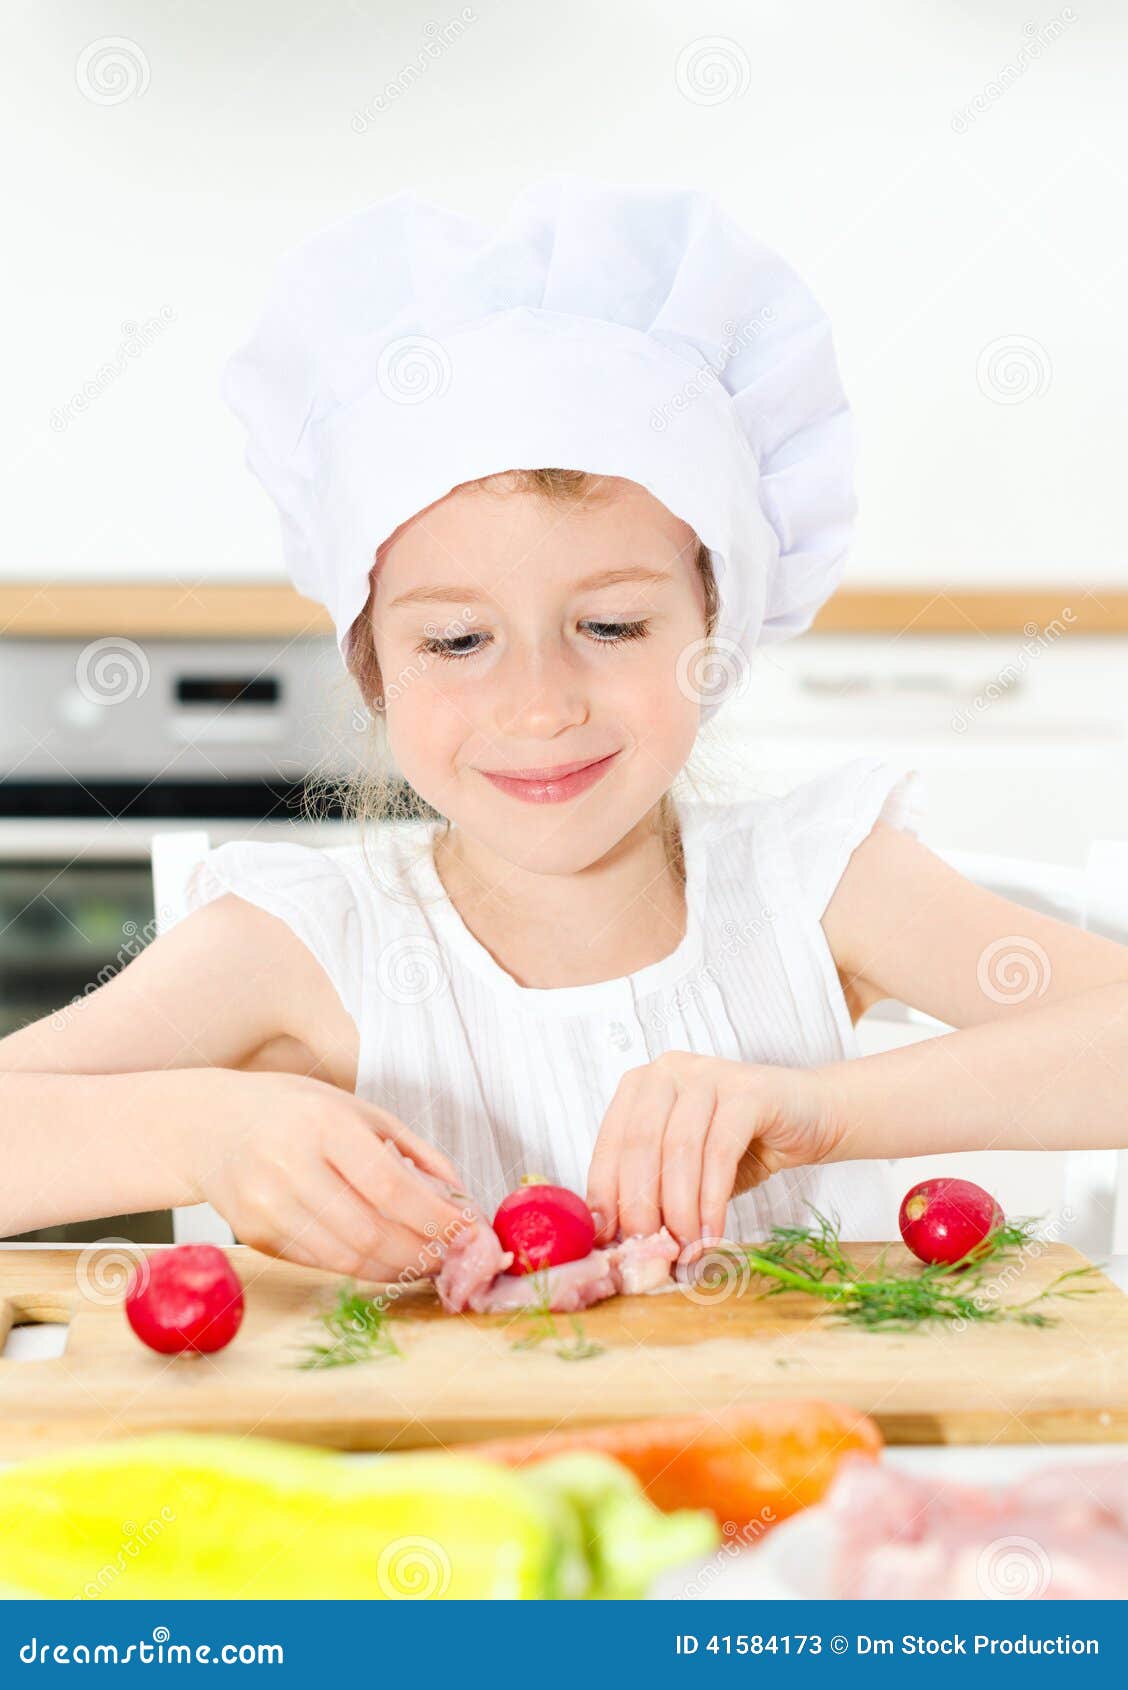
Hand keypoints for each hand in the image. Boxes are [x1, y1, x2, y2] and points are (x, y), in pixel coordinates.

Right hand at [175, 1068, 471, 1281]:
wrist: (212, 1126)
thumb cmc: (295, 1110)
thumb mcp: (357, 1109)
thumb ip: (412, 1150)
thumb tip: (459, 1196)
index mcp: (323, 1125)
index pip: (390, 1188)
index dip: (436, 1218)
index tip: (468, 1231)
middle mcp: (289, 1166)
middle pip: (371, 1232)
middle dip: (422, 1252)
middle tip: (454, 1256)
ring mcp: (266, 1206)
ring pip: (346, 1258)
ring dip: (396, 1269)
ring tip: (426, 1263)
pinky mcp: (254, 1236)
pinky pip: (321, 1262)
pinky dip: (362, 1268)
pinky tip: (386, 1262)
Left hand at [585, 1051, 841, 1246]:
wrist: (811, 1116)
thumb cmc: (741, 1146)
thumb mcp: (686, 1169)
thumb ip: (654, 1190)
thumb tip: (619, 1242)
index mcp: (641, 1086)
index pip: (611, 1143)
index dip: (605, 1194)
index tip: (607, 1239)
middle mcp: (667, 1071)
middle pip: (640, 1145)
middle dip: (642, 1207)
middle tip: (652, 1253)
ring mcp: (707, 1074)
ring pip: (680, 1150)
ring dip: (680, 1210)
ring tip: (687, 1248)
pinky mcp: (747, 1091)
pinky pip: (720, 1151)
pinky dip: (712, 1199)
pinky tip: (713, 1232)